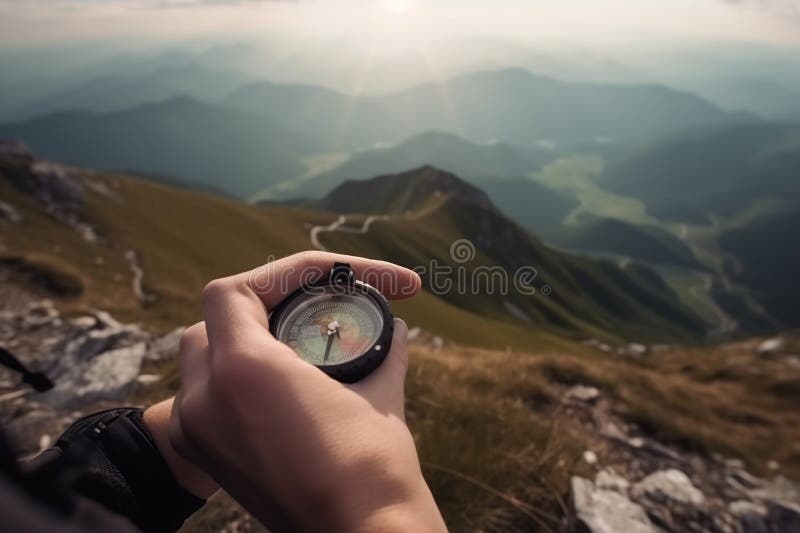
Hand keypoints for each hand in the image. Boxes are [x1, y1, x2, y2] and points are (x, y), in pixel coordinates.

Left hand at [168, 252, 446, 532]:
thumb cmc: (374, 468)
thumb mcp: (381, 394)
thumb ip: (382, 349)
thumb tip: (395, 328)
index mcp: (243, 370)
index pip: (235, 291)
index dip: (284, 274)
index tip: (332, 279)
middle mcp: (204, 399)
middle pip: (215, 319)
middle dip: (264, 303)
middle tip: (316, 305)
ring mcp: (197, 433)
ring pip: (202, 355)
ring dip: (245, 337)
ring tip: (299, 338)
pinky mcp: (206, 457)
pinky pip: (203, 395)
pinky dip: (236, 376)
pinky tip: (283, 382)